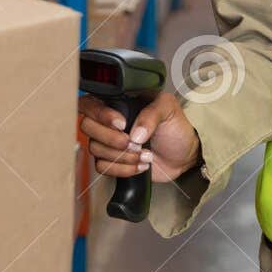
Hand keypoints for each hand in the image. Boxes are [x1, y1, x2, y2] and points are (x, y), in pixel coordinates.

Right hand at [79, 90, 200, 182]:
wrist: (183, 156)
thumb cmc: (175, 128)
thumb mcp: (169, 110)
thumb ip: (152, 114)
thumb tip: (135, 133)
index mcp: (119, 102)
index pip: (91, 103)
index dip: (101, 114)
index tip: (122, 124)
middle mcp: (109, 121)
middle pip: (88, 127)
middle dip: (112, 139)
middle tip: (135, 142)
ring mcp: (109, 142)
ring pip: (95, 149)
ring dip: (122, 156)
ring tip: (145, 154)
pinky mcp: (112, 161)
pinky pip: (102, 167)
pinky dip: (123, 169)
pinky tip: (141, 164)